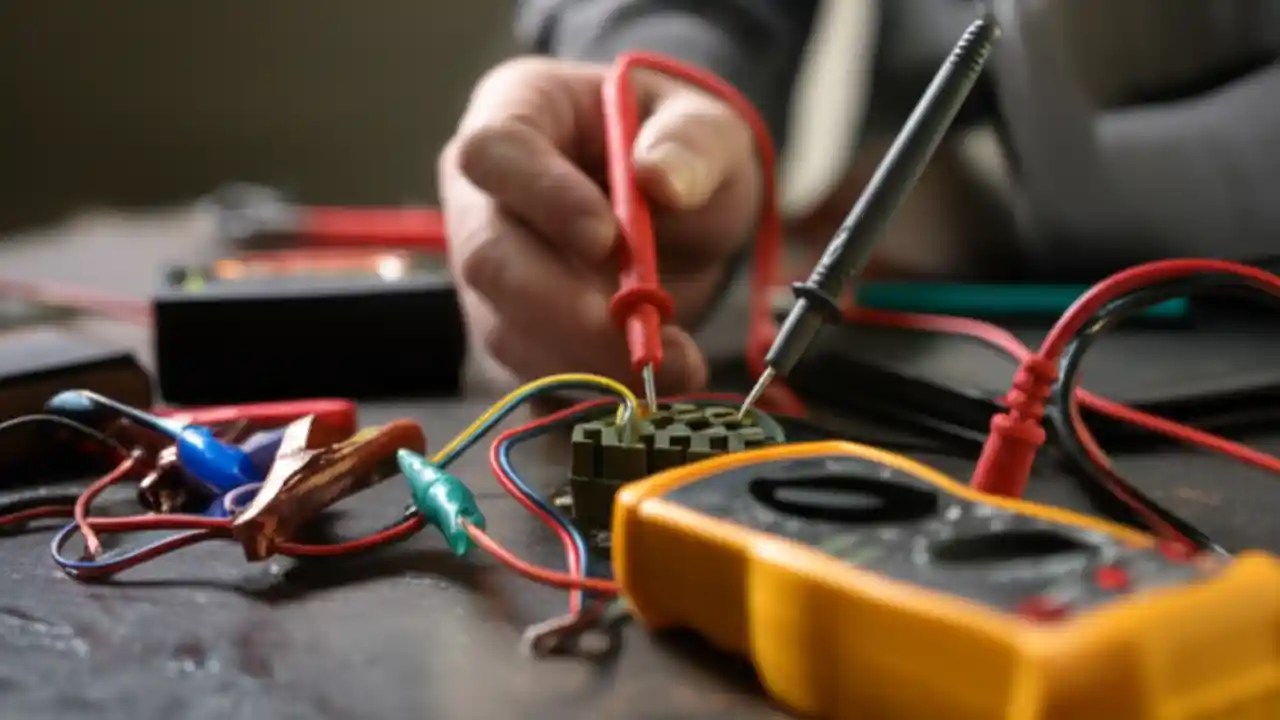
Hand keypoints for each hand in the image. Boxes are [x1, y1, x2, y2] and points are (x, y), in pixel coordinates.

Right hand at [439, 56, 761, 394]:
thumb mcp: (706, 127)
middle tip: (638, 336)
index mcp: (515, 112)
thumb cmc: (679, 148)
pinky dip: (591, 388)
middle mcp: (483, 195)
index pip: (494, 153)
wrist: (683, 208)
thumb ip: (691, 144)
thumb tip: (661, 179)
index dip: (541, 197)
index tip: (607, 239)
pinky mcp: (515, 331)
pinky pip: (534, 370)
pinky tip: (649, 390)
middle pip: (487, 256)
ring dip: (585, 359)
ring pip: (505, 327)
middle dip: (559, 306)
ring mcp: (492, 270)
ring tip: (671, 367)